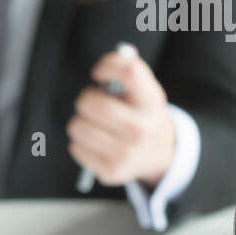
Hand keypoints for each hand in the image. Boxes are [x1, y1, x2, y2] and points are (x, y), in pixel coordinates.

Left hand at [66, 47, 175, 187]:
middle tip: (92, 103)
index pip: (129, 71)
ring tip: (95, 124)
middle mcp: (142, 129)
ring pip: (77, 126)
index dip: (107, 65)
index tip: (99, 73)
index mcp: (152, 102)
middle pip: (92, 104)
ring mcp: (126, 154)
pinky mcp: (111, 172)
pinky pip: (75, 147)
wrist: (160, 152)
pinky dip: (80, 143)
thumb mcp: (144, 89)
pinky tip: (96, 142)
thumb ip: (128, 69)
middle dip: (86, 99)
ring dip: (81, 121)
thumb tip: (110, 62)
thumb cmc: (142, 113)